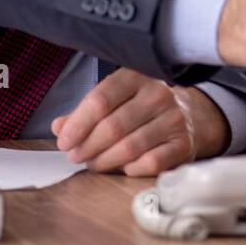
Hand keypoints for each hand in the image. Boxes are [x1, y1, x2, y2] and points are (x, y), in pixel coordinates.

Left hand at [51, 68, 230, 175]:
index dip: (78, 124)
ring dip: (104, 160)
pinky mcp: (183, 144)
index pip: (101, 99)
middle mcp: (158, 94)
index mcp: (136, 76)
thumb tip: (59, 126)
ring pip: (129, 147)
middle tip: (75, 156)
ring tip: (92, 163)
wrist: (186, 113)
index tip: (64, 141)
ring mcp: (174, 119)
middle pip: (112, 126)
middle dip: (87, 146)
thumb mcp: (113, 99)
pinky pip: (150, 163)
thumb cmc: (139, 107)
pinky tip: (122, 166)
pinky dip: (130, 168)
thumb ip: (84, 112)